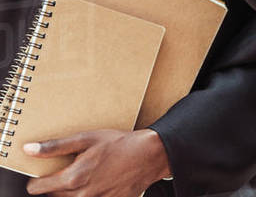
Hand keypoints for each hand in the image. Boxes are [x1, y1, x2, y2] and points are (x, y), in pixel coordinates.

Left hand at [24, 129, 170, 196]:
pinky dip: (88, 194)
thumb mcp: (87, 138)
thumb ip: (56, 146)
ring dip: (71, 190)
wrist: (150, 155)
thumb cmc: (120, 144)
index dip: (36, 179)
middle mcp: (81, 195)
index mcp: (72, 178)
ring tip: (84, 175)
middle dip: (55, 184)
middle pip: (52, 196)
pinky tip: (98, 182)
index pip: (37, 188)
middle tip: (69, 169)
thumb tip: (30, 149)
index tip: (43, 173)